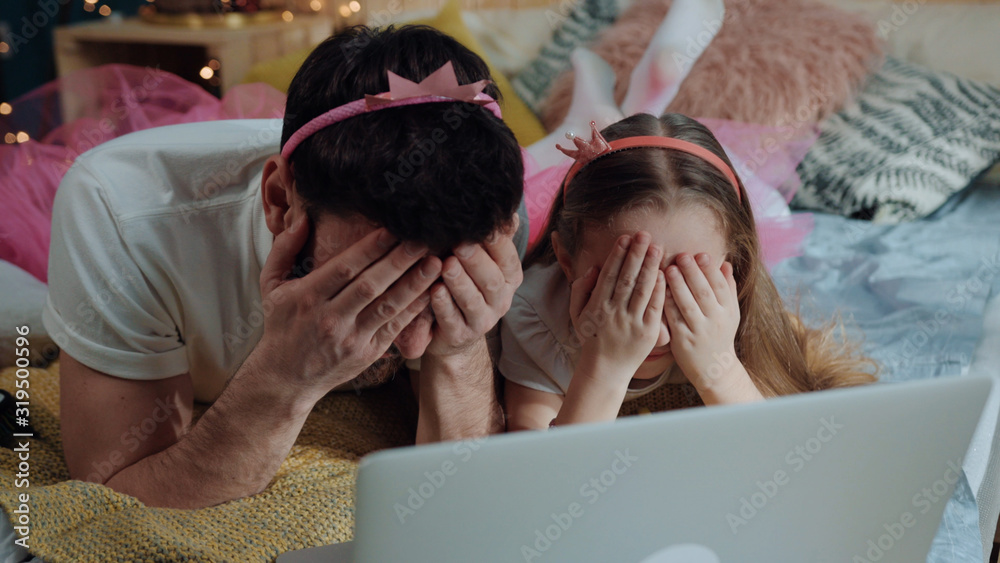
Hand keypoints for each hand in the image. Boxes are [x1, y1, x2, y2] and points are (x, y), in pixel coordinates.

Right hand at [250, 214, 442, 397]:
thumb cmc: (281, 325)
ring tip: (435, 263)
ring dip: (414, 284)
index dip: (370, 247)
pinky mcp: (366, 354)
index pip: (344, 268)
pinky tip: (430, 291)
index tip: (393, 228)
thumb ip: (284, 249)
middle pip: (371, 285)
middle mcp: (330, 318)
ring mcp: (350, 338)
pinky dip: (414, 310)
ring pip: (388, 307)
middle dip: (400, 261)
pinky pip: (395, 328)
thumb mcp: (271, 285)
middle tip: (423, 239)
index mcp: (308, 297)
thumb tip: (302, 217)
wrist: (286, 378)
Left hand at [424, 214, 523, 357]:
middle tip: (460, 244)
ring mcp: (483, 320)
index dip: (496, 243)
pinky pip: (452, 320)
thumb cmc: (465, 284)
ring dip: (460, 282)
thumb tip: (507, 212)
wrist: (452, 331)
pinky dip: (443, 306)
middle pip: (492, 280)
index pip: (508, 258)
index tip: (481, 225)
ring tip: (446, 266)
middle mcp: (501, 300)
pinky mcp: (461, 335)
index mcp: (509, 278)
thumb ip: (490, 241)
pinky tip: (434, 291)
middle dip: (476, 261)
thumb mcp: (480, 261)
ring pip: (473, 301)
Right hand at [570, 232, 665, 386]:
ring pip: (642, 289)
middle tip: (644, 234)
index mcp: (597, 306)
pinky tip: (663, 273)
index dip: (618, 255)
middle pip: (627, 278)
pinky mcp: (648, 332)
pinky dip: (659, 290)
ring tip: (656, 246)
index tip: (625, 238)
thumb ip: (580, 289)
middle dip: (636, 254)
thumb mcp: (577, 314)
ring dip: (649, 266)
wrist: (605, 370)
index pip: (609, 275)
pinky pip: (654, 307)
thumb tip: (593, 268)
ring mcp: (632, 322)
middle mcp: (614, 312)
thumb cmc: (592, 338)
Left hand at [662, 252, 743, 391]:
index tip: (700, 254)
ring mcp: (699, 332)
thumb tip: (725, 263)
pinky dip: (667, 304)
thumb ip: (727, 289)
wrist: (713, 368)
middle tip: (682, 255)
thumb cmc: (719, 334)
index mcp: (728, 311)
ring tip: (669, 269)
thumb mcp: (729, 313)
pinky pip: (674, 319)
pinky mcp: (683, 341)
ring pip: (688, 305)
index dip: (710, 270)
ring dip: (678, 286)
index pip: (720, 286)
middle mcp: (715, 321)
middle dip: (693, 273)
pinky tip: (659, 290)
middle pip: (704, 293)